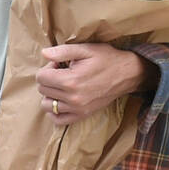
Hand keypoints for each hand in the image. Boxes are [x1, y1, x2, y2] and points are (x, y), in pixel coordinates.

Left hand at [36, 43, 151, 125]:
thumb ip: (62, 51)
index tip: (59, 64)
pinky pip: (58, 120)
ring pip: (47, 105)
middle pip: (42, 90)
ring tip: (62, 86)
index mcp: (71, 80)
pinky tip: (59, 100)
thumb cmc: (106, 59)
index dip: (48, 67)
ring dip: (50, 94)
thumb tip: (43, 53)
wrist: (127, 74)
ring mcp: (78, 109)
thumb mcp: (85, 49)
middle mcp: (73, 98)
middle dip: (48, 79)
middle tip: (62, 72)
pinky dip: (54, 112)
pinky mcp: (83, 115)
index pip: (41, 77)